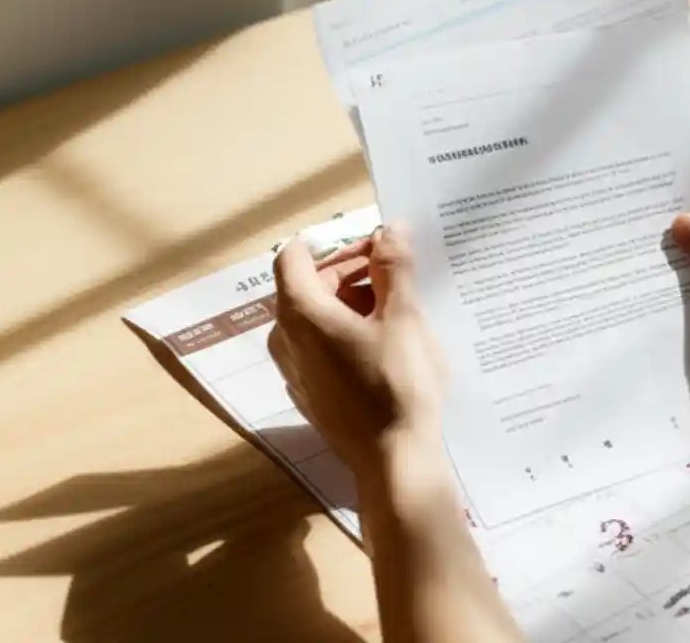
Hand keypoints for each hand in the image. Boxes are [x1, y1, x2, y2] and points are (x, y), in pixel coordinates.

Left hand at [268, 225, 445, 473]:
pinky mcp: (310, 394)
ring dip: (351, 304)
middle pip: (307, 287)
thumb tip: (390, 229)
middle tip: (396, 274)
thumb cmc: (398, 384)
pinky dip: (346, 335)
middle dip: (350, 272)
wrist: (395, 460)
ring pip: (315, 320)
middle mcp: (285, 339)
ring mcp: (294, 371)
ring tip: (397, 309)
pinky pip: (320, 350)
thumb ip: (394, 267)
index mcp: (300, 313)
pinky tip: (385, 346)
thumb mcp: (404, 317)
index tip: (373, 247)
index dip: (334, 243)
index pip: (294, 256)